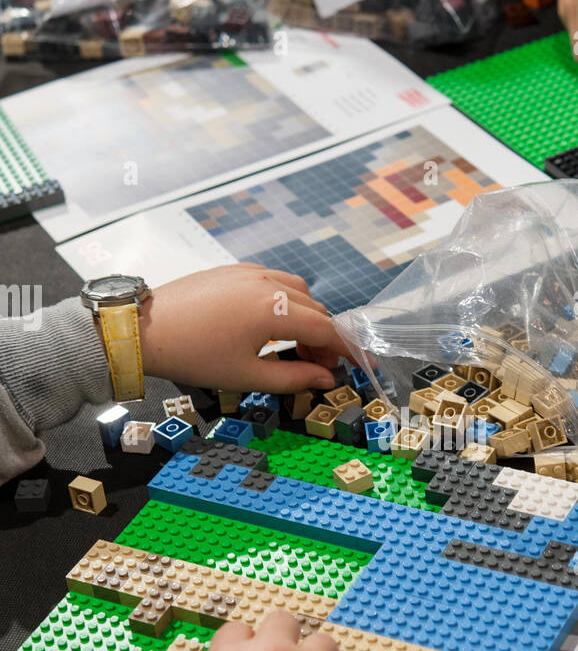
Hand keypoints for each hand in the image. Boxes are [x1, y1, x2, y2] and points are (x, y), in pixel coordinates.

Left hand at [132, 264, 349, 394]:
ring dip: (306, 317)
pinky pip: (273, 282)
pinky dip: (285, 303)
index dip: (347, 349)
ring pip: (296, 291)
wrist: (144, 330)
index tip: (360, 364)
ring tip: (297, 347)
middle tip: (321, 366)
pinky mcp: (233, 270)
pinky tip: (271, 327)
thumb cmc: (193, 356)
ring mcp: (249, 272)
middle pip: (315, 308)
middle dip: (325, 338)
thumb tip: (325, 379)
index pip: (326, 328)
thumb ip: (293, 378)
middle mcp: (267, 283)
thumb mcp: (247, 376)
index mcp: (275, 309)